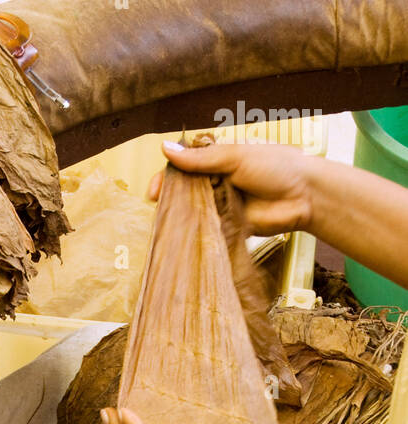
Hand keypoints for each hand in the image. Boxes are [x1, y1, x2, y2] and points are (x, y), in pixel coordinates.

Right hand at [147, 139, 315, 235]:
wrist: (304, 196)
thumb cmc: (275, 167)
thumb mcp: (234, 157)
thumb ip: (200, 159)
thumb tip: (165, 149)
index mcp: (218, 160)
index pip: (184, 167)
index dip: (167, 177)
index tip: (154, 191)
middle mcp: (217, 182)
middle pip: (185, 191)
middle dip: (170, 200)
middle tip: (157, 210)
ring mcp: (223, 205)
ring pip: (194, 211)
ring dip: (181, 218)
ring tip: (166, 225)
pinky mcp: (230, 226)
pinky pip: (208, 230)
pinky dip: (197, 233)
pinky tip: (183, 238)